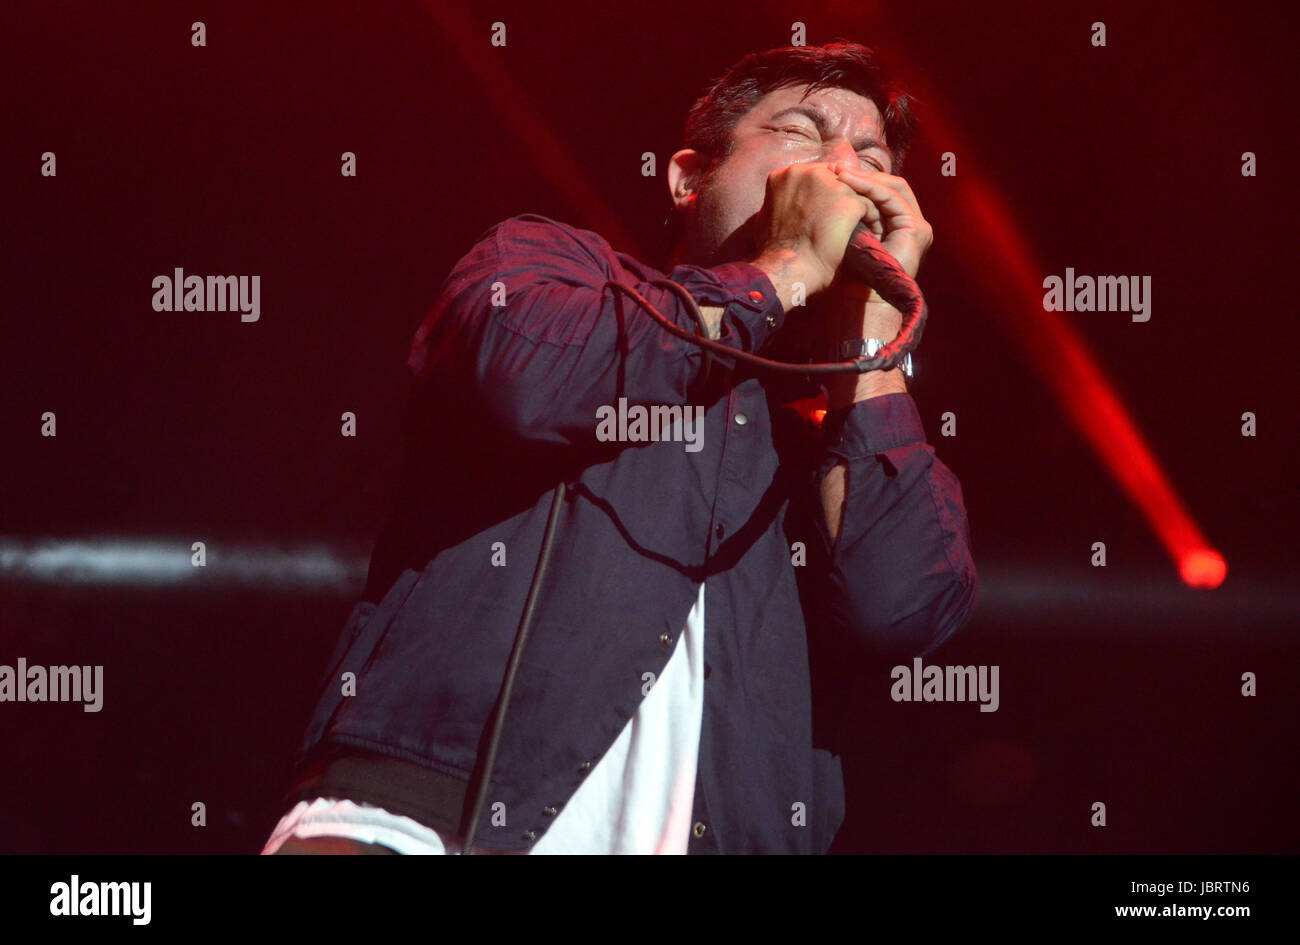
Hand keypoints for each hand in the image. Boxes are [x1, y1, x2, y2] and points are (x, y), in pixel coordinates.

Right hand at [748, 161, 874, 306]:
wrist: (788, 269)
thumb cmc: (774, 252)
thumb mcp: (765, 218)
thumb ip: (781, 202)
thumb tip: (786, 203)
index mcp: (783, 175)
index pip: (814, 175)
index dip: (822, 194)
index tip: (824, 213)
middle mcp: (805, 172)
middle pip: (835, 178)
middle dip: (840, 196)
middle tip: (842, 220)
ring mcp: (828, 183)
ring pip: (853, 190)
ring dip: (855, 208)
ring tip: (855, 229)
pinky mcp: (848, 200)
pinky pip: (867, 205)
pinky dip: (868, 220)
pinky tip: (865, 235)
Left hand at [827, 161, 932, 281]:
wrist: (859, 301)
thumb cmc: (847, 273)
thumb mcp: (846, 233)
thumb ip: (846, 210)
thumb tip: (828, 182)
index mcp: (896, 223)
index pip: (881, 190)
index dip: (859, 178)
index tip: (832, 171)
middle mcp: (910, 222)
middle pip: (889, 185)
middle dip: (862, 174)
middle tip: (835, 167)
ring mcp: (917, 226)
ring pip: (893, 187)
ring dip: (864, 177)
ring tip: (839, 172)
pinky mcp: (917, 229)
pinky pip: (892, 199)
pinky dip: (871, 188)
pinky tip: (850, 182)